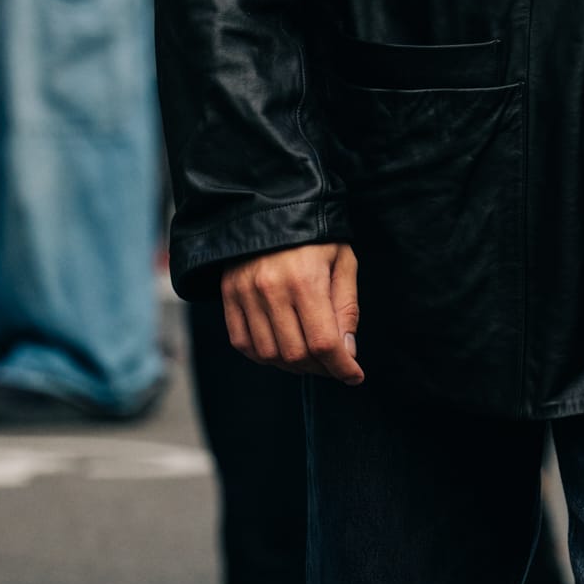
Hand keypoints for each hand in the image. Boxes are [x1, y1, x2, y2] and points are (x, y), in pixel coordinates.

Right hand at [222, 241, 362, 384]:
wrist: (270, 206)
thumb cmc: (315, 235)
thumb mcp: (343, 262)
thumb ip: (347, 308)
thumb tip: (347, 352)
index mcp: (305, 280)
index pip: (323, 342)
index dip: (341, 367)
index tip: (354, 376)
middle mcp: (271, 289)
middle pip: (296, 354)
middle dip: (320, 368)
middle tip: (333, 363)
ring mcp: (245, 294)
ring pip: (269, 354)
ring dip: (293, 365)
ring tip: (309, 356)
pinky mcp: (229, 295)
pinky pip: (242, 342)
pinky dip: (263, 355)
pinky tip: (281, 348)